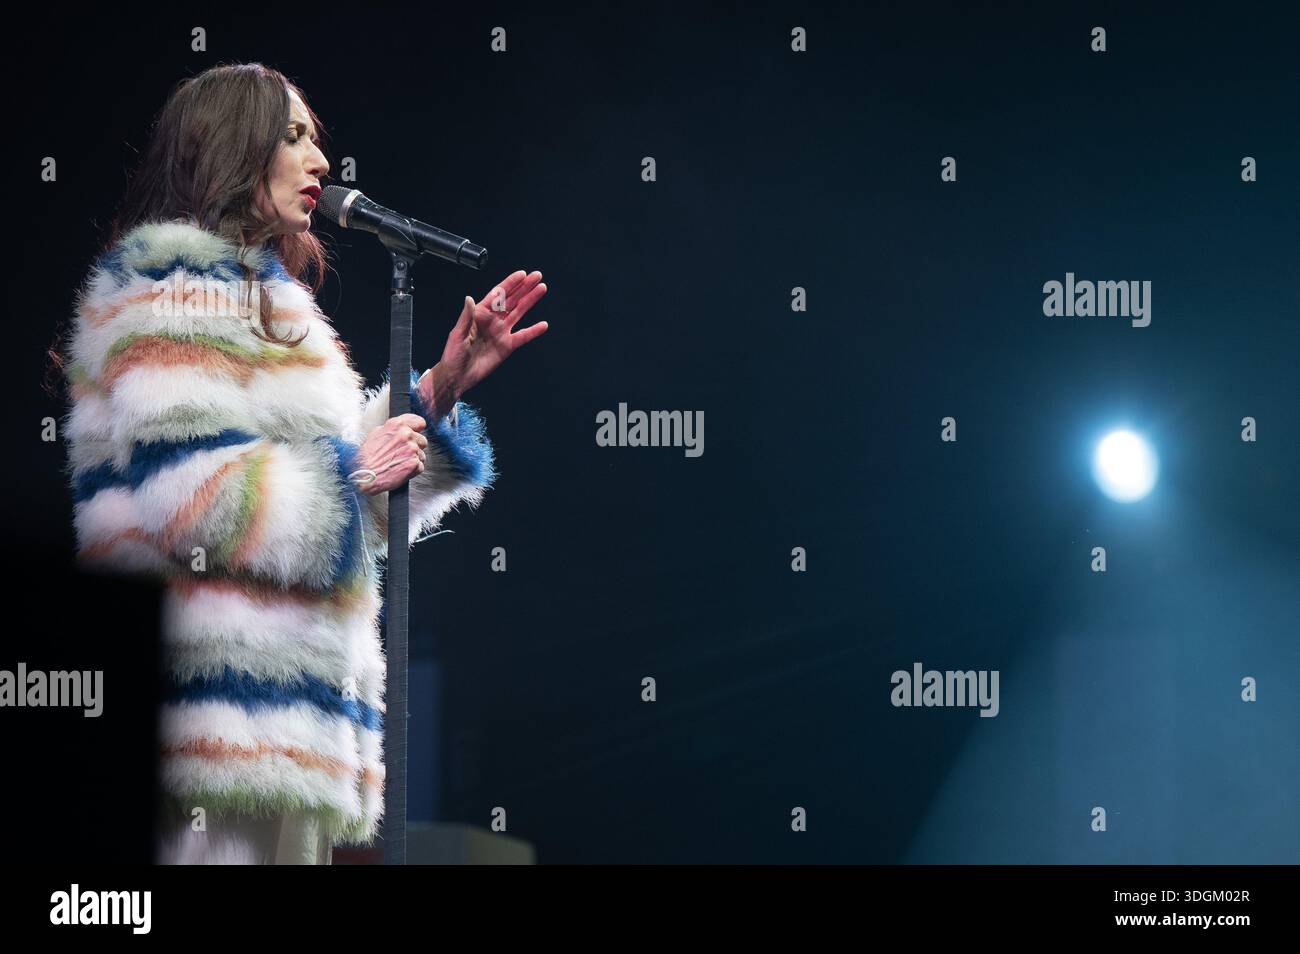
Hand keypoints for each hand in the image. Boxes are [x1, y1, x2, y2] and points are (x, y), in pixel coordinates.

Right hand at [352, 414, 428, 494]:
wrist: (363, 474)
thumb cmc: (367, 457)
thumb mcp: (376, 433)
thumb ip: (393, 429)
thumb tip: (402, 428)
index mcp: (397, 425)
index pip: (419, 422)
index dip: (417, 430)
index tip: (415, 434)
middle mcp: (406, 435)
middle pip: (422, 440)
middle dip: (415, 447)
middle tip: (400, 454)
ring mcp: (412, 449)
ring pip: (422, 455)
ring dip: (413, 459)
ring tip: (398, 462)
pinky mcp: (414, 464)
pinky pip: (420, 466)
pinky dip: (412, 470)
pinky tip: (400, 469)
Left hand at [431, 270, 548, 409]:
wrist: (458, 376)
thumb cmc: (453, 354)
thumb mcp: (458, 334)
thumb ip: (466, 316)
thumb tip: (469, 299)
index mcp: (479, 313)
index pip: (497, 294)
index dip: (510, 284)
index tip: (522, 274)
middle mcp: (492, 320)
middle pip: (512, 299)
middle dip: (524, 287)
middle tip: (537, 276)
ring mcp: (501, 332)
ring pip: (519, 312)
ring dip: (530, 300)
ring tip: (542, 288)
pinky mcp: (507, 346)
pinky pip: (523, 336)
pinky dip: (533, 331)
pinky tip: (543, 325)